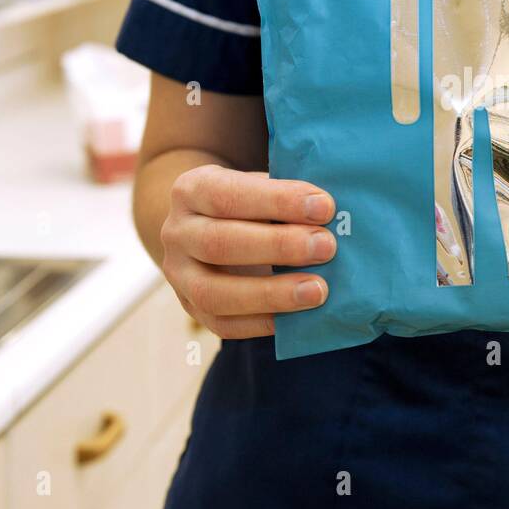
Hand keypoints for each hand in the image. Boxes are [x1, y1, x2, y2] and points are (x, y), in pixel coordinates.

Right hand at [159, 165, 336, 338]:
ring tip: (319, 290)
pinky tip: (300, 317)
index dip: (277, 201)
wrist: (209, 225)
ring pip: (214, 292)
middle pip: (219, 243)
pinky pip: (224, 325)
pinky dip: (264, 322)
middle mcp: (177, 233)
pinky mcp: (193, 310)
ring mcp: (179, 276)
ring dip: (272, 294)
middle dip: (279, 246)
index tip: (324, 206)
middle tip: (327, 247)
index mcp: (192, 190)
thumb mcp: (260, 183)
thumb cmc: (250, 201)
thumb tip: (332, 212)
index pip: (228, 194)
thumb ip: (287, 194)